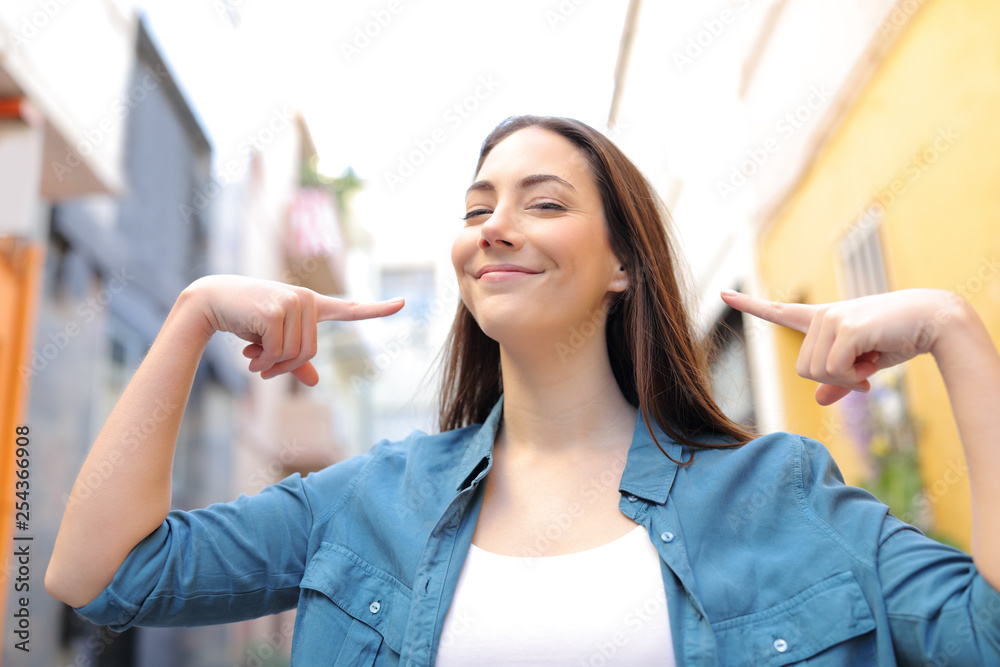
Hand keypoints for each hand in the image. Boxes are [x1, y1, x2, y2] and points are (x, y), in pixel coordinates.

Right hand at [184, 275, 403, 385]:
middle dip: (285, 367)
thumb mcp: (273, 340)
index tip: (403, 303)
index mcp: (311, 305)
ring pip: (295, 355)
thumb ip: (295, 361)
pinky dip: (262, 361)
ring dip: (271, 365)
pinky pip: (278, 352)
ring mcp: (293, 303)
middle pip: (310, 352)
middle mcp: (306, 300)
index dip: (377, 309)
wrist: (212, 300)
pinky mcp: (276, 311)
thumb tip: (315, 382)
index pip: (350, 308)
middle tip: (262, 364)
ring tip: (253, 355)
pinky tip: (248, 351)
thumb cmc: (245, 319)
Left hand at [721, 288, 965, 404]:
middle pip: (804, 370)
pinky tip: (874, 361)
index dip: (749, 306)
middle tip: (864, 370)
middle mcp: (820, 316)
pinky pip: (834, 371)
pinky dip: (856, 378)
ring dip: (847, 379)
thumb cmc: (898, 340)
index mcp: (821, 320)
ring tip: (870, 360)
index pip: (778, 311)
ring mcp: (830, 319)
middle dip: (835, 380)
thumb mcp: (864, 364)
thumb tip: (818, 398)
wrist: (933, 322)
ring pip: (816, 373)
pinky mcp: (844, 328)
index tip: (723, 294)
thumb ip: (839, 381)